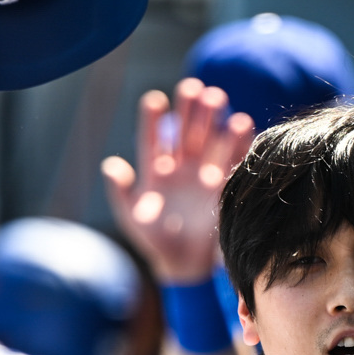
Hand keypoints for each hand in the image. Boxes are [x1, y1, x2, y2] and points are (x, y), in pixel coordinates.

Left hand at [103, 79, 254, 285]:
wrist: (183, 265)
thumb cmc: (154, 242)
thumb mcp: (133, 217)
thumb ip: (120, 192)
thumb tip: (111, 164)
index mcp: (155, 170)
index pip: (152, 139)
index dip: (152, 120)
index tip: (154, 100)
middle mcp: (180, 167)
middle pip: (184, 131)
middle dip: (188, 110)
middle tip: (192, 88)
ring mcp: (203, 174)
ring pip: (209, 139)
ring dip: (213, 119)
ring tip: (216, 98)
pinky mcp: (224, 185)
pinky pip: (232, 159)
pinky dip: (238, 142)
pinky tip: (243, 122)